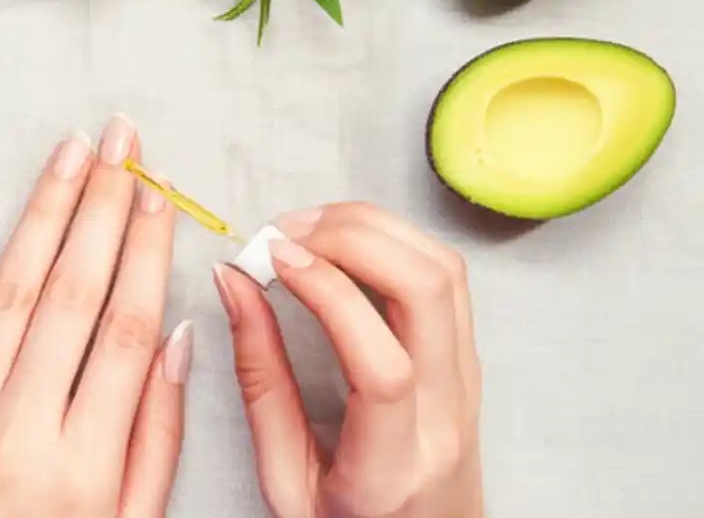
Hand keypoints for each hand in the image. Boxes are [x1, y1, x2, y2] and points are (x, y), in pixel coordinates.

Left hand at [0, 115, 191, 517]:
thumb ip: (154, 437)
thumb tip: (176, 336)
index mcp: (84, 462)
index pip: (124, 328)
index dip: (145, 249)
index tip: (158, 190)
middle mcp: (18, 429)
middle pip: (71, 294)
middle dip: (102, 204)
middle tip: (121, 139)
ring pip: (7, 295)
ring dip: (41, 213)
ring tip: (69, 152)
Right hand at [213, 203, 482, 517]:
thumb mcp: (284, 476)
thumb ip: (259, 380)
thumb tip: (235, 283)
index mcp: (394, 467)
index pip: (383, 365)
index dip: (329, 294)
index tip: (272, 260)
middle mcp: (447, 417)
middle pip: (430, 291)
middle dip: (352, 236)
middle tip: (283, 233)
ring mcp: (468, 383)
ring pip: (446, 269)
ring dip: (374, 227)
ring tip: (306, 230)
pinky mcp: (468, 360)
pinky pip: (446, 276)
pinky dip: (393, 240)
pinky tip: (343, 244)